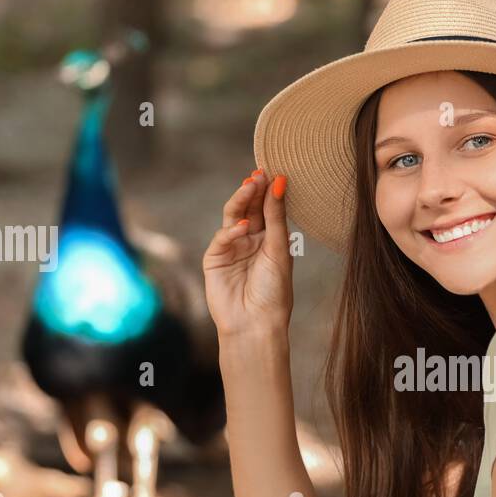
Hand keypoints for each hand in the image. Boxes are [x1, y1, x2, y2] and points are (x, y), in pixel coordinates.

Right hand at [202, 171, 292, 338]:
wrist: (256, 324)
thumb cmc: (274, 292)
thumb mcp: (279, 251)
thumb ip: (276, 217)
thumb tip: (281, 182)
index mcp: (269, 240)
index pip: (267, 209)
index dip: (269, 191)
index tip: (275, 172)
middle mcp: (249, 241)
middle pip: (249, 209)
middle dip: (253, 191)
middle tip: (259, 174)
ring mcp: (231, 249)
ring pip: (232, 217)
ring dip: (240, 201)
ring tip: (250, 186)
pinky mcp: (214, 259)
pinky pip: (221, 238)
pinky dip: (231, 231)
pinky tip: (242, 227)